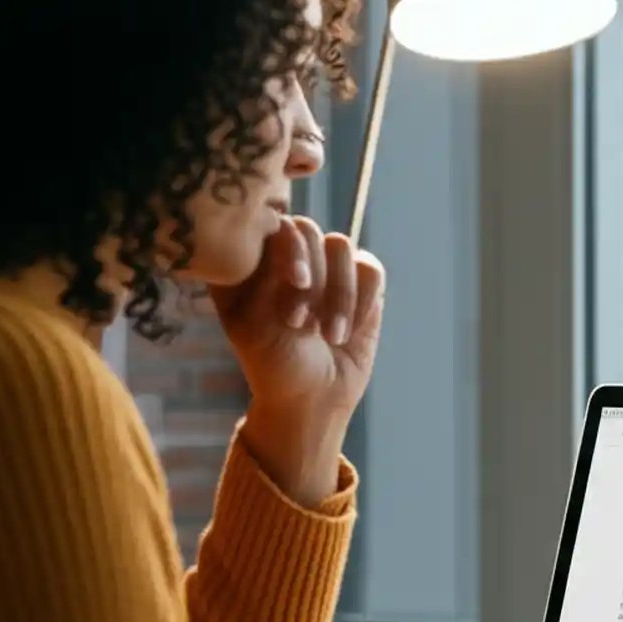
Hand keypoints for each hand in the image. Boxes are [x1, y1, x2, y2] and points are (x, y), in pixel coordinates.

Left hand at [209, 216, 384, 506]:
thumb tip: (290, 229)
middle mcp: (288, 255)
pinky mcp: (361, 282)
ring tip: (329, 335)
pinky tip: (348, 331)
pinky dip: (362, 301)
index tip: (296, 283)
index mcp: (251, 260)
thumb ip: (268, 272)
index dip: (287, 248)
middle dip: (313, 279)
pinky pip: (370, 268)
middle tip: (302, 323)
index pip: (270, 223)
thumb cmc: (273, 363)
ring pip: (341, 247)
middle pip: (309, 230)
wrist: (312, 398)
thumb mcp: (255, 321)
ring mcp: (325, 266)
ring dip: (338, 295)